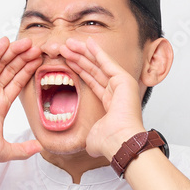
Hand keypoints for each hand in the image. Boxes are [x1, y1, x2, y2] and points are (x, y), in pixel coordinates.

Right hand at [0, 36, 41, 162]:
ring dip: (14, 53)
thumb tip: (41, 147)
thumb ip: (23, 149)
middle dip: (24, 59)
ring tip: (27, 42)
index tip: (39, 61)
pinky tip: (5, 42)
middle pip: (11, 70)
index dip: (28, 71)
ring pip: (1, 65)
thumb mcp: (4, 150)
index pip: (18, 83)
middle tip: (37, 47)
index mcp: (0, 105)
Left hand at [60, 37, 145, 159]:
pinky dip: (97, 52)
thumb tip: (90, 146)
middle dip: (79, 58)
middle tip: (65, 48)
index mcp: (110, 104)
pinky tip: (87, 43)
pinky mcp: (124, 80)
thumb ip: (91, 135)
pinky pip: (107, 62)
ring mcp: (122, 85)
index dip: (80, 71)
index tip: (68, 62)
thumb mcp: (93, 136)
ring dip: (83, 53)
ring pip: (98, 64)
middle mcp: (117, 93)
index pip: (93, 82)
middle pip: (94, 70)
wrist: (119, 142)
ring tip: (69, 43)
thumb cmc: (108, 142)